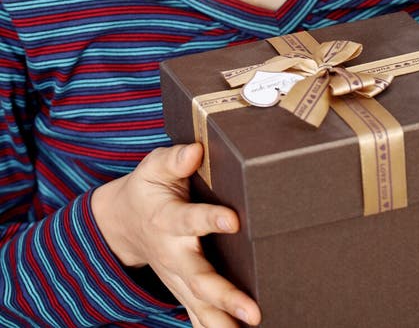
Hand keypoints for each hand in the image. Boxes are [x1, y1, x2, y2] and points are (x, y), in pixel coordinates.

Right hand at [91, 142, 261, 327]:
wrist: (123, 222)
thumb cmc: (148, 188)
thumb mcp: (155, 167)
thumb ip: (175, 159)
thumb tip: (195, 152)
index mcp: (168, 218)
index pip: (189, 220)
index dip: (210, 220)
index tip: (233, 220)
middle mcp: (173, 253)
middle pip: (199, 277)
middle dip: (224, 294)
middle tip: (251, 309)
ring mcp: (177, 276)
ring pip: (200, 303)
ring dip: (224, 320)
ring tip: (251, 327)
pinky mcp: (183, 288)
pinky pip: (198, 315)